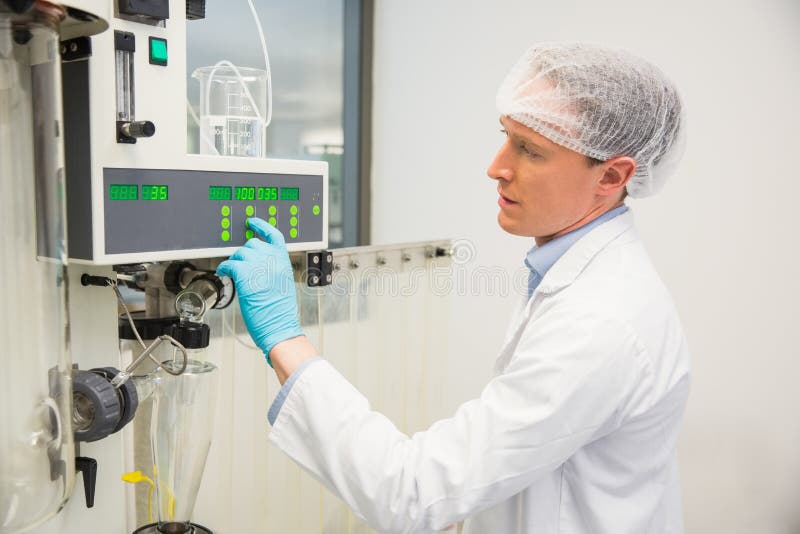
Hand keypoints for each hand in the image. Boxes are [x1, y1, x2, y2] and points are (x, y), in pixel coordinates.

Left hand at [217, 218, 302, 364]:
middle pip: (251, 244)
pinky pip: (228, 264)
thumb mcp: (282, 283)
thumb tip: (257, 265)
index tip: (252, 222)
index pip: (273, 235)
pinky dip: (224, 269)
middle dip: (244, 255)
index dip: (261, 226)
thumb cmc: (281, 312)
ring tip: (234, 276)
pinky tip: (224, 275)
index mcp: (284, 260)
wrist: (280, 326)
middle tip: (241, 268)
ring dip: (234, 263)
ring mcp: (259, 265)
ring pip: (239, 254)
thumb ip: (272, 268)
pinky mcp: (245, 274)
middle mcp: (272, 259)